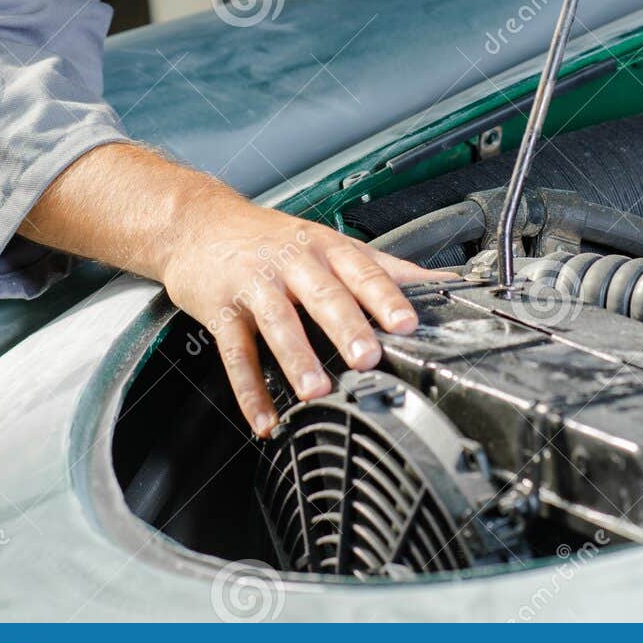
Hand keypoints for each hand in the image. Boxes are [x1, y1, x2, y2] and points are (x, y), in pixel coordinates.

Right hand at [162, 190, 457, 434]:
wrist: (199, 224)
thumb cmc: (271, 239)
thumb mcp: (327, 241)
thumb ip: (382, 266)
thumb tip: (443, 282)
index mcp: (324, 247)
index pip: (361, 269)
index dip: (385, 295)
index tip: (408, 323)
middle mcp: (292, 261)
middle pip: (322, 293)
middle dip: (346, 325)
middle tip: (368, 357)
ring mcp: (254, 283)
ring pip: (277, 320)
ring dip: (297, 357)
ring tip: (316, 390)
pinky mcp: (221, 309)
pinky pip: (235, 352)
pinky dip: (249, 389)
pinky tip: (264, 419)